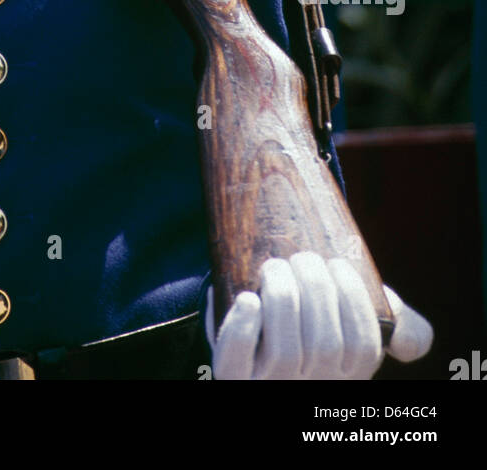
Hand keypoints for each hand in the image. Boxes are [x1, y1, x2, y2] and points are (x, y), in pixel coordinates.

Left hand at [205, 252, 432, 379]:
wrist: (250, 328)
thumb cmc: (309, 318)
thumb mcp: (351, 319)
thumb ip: (391, 322)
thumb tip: (412, 343)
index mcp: (346, 374)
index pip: (363, 346)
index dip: (353, 301)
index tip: (338, 264)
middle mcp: (311, 386)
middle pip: (323, 345)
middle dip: (314, 289)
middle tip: (301, 258)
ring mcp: (270, 385)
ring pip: (284, 351)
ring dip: (281, 298)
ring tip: (274, 268)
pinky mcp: (231, 377)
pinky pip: (235, 361)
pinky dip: (243, 327)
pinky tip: (248, 299)